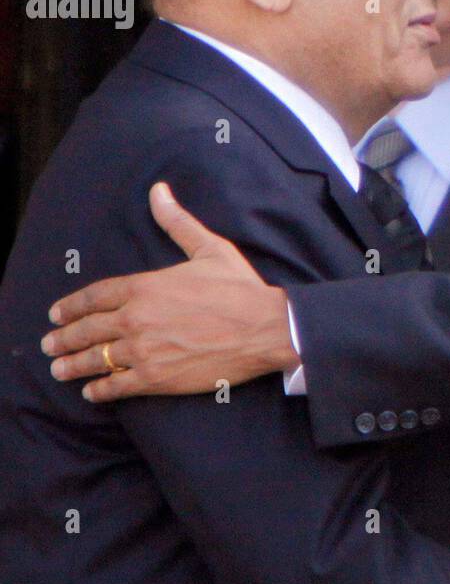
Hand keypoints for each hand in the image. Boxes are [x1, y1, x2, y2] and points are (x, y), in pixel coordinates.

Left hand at [41, 183, 297, 401]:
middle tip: (50, 344)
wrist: (265, 328)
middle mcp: (136, 319)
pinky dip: (100, 390)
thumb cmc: (239, 288)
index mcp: (145, 287)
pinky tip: (91, 392)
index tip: (56, 314)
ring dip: (73, 365)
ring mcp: (144, 350)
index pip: (95, 296)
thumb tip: (159, 191)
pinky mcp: (156, 377)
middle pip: (88, 329)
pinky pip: (117, 386)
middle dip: (64, 337)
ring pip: (96, 359)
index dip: (71, 306)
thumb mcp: (209, 248)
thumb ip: (177, 222)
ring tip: (59, 369)